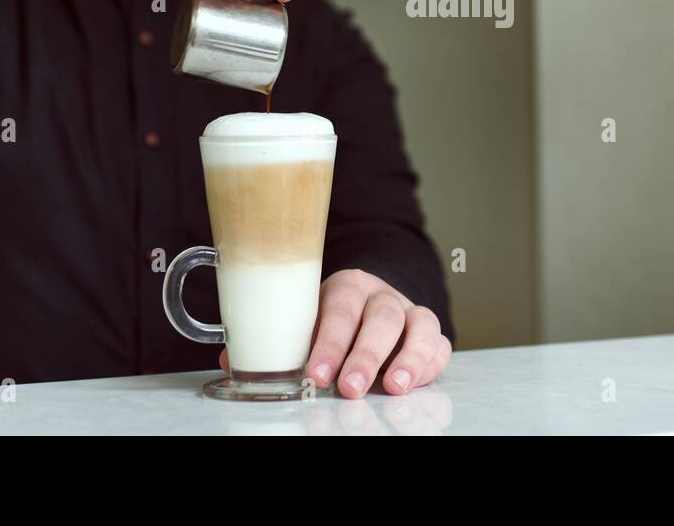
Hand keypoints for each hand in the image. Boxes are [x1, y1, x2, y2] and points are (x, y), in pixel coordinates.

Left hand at [217, 269, 451, 397]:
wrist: (370, 305)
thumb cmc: (331, 320)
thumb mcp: (305, 321)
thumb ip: (277, 341)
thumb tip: (233, 360)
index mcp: (346, 286)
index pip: (339, 306)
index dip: (329, 340)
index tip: (315, 372)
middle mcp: (381, 295)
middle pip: (381, 316)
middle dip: (365, 353)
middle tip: (349, 386)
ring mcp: (410, 313)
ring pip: (419, 325)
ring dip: (408, 358)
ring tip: (393, 387)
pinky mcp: (431, 334)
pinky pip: (440, 345)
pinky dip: (430, 363)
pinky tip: (414, 383)